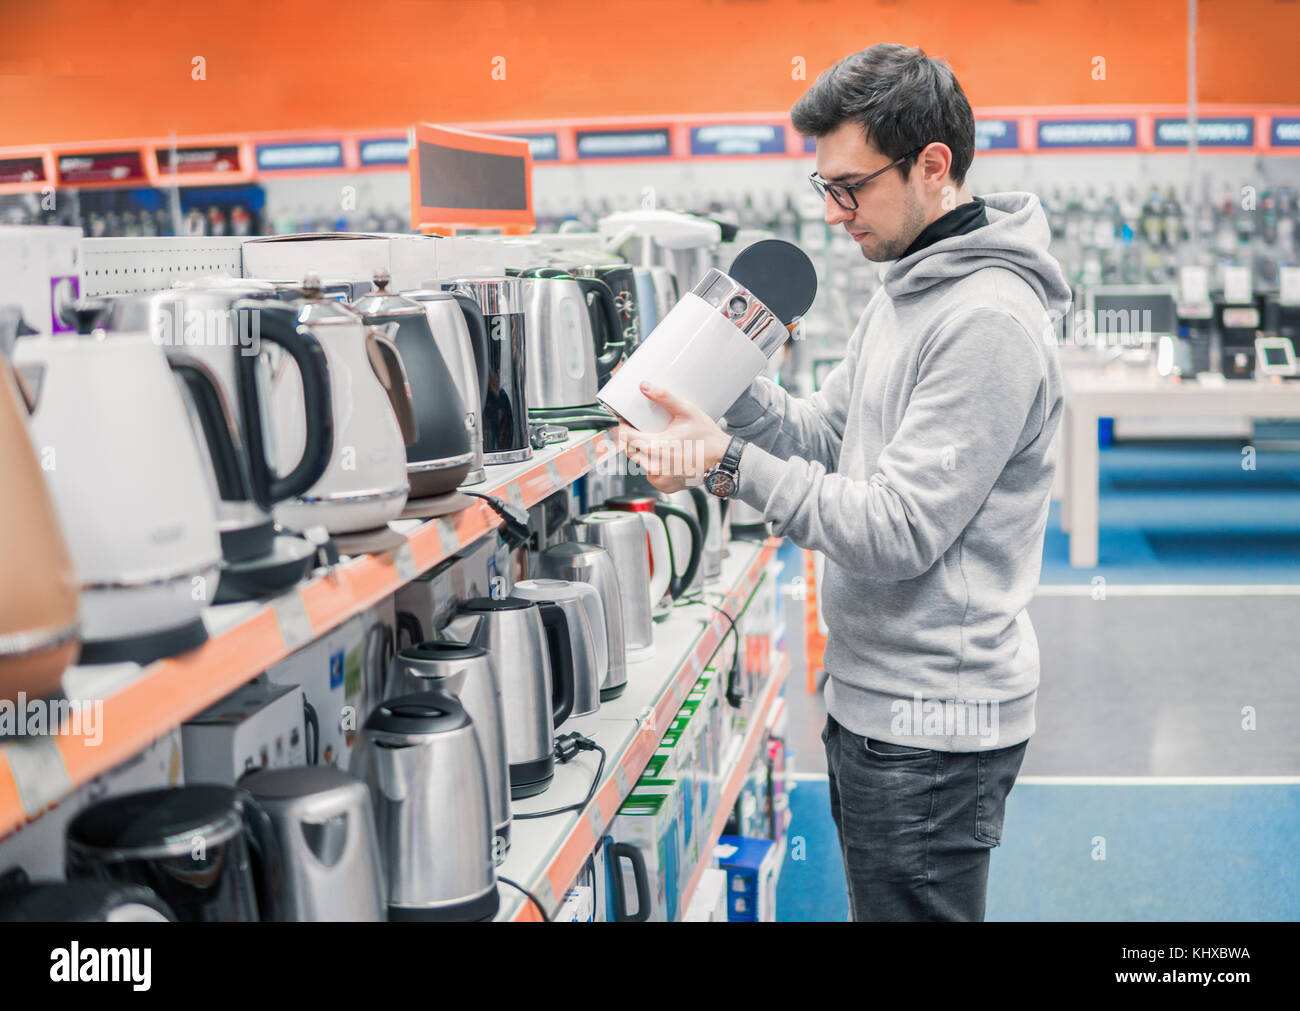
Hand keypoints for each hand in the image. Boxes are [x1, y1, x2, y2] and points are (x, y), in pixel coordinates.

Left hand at [616, 381, 730, 493]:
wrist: (722, 459)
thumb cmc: (707, 438)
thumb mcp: (687, 411)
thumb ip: (664, 397)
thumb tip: (645, 387)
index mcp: (656, 448)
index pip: (624, 437)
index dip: (622, 427)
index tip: (625, 421)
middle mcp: (654, 466)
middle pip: (629, 450)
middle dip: (633, 439)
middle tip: (646, 429)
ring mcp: (659, 479)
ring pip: (639, 462)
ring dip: (643, 452)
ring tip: (661, 443)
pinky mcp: (664, 486)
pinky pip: (650, 473)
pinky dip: (653, 464)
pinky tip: (666, 457)